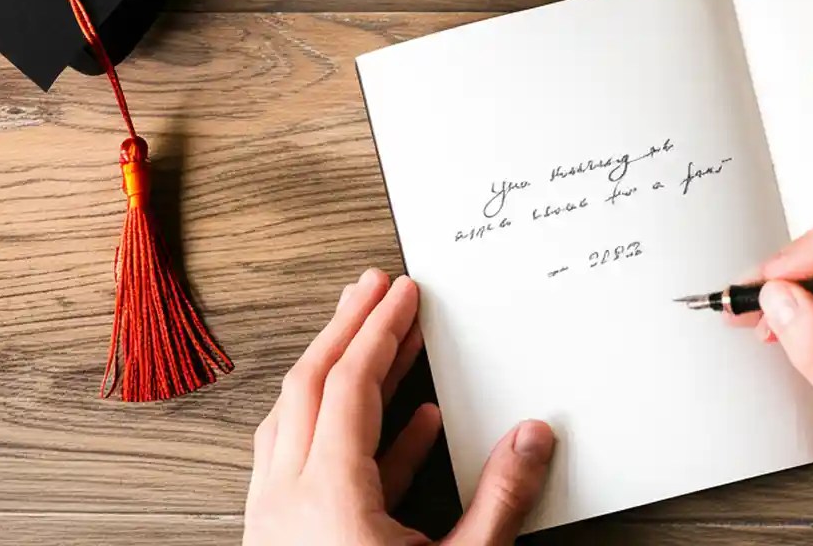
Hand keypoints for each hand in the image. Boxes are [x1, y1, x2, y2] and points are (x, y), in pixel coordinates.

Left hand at [244, 269, 555, 545]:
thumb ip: (500, 500)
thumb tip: (534, 438)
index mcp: (325, 495)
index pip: (348, 383)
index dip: (378, 328)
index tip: (401, 291)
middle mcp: (287, 498)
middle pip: (308, 386)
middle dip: (345, 330)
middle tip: (375, 290)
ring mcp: (278, 521)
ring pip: (297, 420)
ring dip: (341, 376)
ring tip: (391, 348)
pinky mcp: (286, 540)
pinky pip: (309, 464)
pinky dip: (353, 434)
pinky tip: (409, 428)